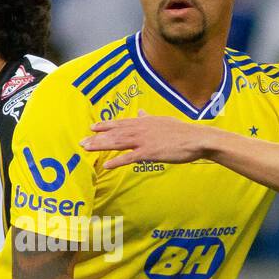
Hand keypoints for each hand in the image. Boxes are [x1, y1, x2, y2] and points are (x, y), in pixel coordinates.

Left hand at [80, 115, 212, 168]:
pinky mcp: (150, 152)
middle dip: (97, 138)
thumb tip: (141, 112)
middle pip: (115, 133)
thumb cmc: (182, 132)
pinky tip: (107, 165)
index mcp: (144, 122)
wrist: (196, 139)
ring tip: (87, 150)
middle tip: (82, 142)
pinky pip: (130, 157)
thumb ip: (149, 118)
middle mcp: (141, 129)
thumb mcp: (163, 120)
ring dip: (101, 146)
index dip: (105, 125)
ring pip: (118, 143)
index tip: (92, 127)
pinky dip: (118, 161)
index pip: (121, 123)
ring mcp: (145, 140)